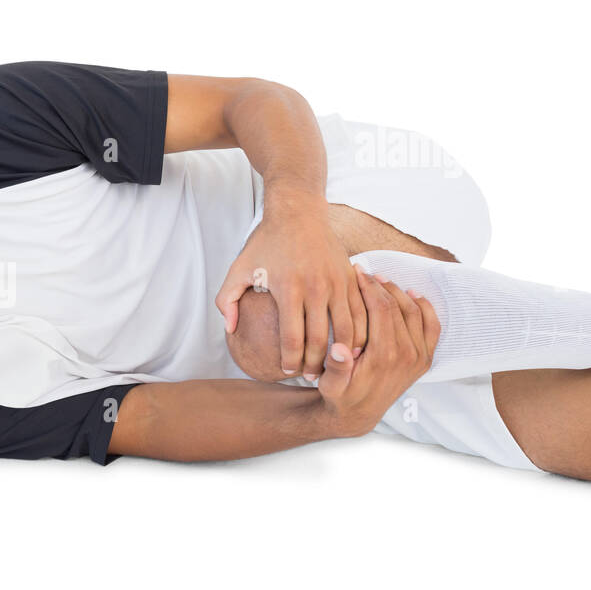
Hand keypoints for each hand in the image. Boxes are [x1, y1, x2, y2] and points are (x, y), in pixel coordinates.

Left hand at [216, 200, 366, 380]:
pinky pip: (363, 314)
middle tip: (311, 377)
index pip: (292, 337)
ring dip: (342, 354)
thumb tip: (230, 328)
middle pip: (321, 339)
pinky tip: (352, 348)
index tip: (285, 371)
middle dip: (316, 365)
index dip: (290, 360)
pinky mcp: (353, 278)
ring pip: (348, 330)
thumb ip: (227, 299)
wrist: (298, 212)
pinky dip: (360, 334)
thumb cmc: (266, 243)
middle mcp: (317, 287)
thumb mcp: (239, 268)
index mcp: (288, 288)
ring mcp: (339, 282)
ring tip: (333, 367)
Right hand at [317, 266, 440, 435]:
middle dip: (380, 285)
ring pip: (414, 312)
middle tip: (365, 273)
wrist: (358, 415)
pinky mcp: (424, 359)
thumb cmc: (340, 395)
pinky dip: (425, 307)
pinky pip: (432, 326)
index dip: (369, 287)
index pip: (381, 309)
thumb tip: (337, 348)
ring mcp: (419, 357)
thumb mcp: (330, 385)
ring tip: (381, 280)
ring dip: (399, 292)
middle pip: (397, 306)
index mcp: (384, 357)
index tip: (357, 273)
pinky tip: (412, 294)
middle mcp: (407, 356)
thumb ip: (336, 367)